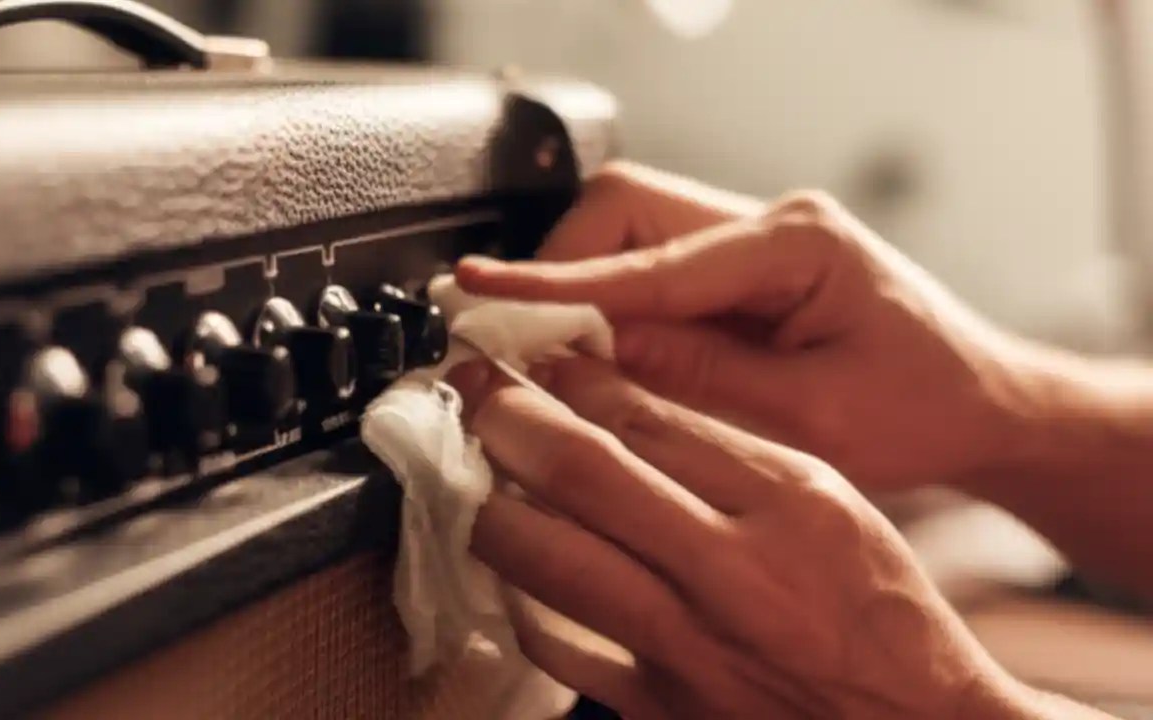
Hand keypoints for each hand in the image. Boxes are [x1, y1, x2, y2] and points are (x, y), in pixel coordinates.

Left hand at [446, 357, 1035, 718]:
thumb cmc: (877, 612)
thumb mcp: (828, 504)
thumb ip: (728, 453)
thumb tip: (623, 406)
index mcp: (789, 502)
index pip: (651, 419)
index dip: (574, 380)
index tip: (536, 356)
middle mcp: (731, 572)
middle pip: (583, 472)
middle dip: (508, 417)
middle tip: (471, 388)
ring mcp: (687, 648)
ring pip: (548, 558)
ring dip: (490, 501)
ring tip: (471, 469)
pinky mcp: (657, 708)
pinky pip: (555, 647)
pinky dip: (517, 599)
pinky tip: (508, 568)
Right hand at [457, 162, 1038, 490]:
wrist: (981, 402)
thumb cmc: (921, 408)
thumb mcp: (809, 418)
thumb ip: (696, 377)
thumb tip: (592, 347)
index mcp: (796, 243)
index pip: (648, 259)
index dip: (556, 284)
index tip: (484, 290)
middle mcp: (771, 221)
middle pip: (624, 209)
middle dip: (560, 269)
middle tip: (519, 342)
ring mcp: (755, 236)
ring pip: (629, 230)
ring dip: (584, 288)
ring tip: (562, 360)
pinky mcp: (742, 266)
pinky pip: (654, 265)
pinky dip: (616, 305)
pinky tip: (606, 356)